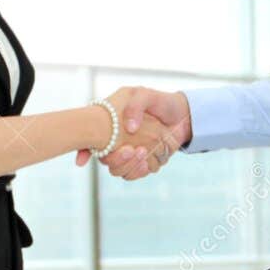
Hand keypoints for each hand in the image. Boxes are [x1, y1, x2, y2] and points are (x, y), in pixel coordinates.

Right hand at [75, 86, 191, 179]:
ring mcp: (130, 154)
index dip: (86, 150)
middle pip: (106, 161)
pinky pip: (135, 174)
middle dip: (117, 159)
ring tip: (142, 152)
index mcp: (111, 127)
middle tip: (130, 149)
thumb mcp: (143, 94)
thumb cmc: (159, 102)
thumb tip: (129, 129)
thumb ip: (135, 106)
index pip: (92, 142)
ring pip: (119, 171)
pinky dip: (139, 171)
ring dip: (129, 166)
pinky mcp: (143, 163)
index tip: (95, 153)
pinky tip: (147, 163)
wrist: (182, 116)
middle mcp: (117, 142)